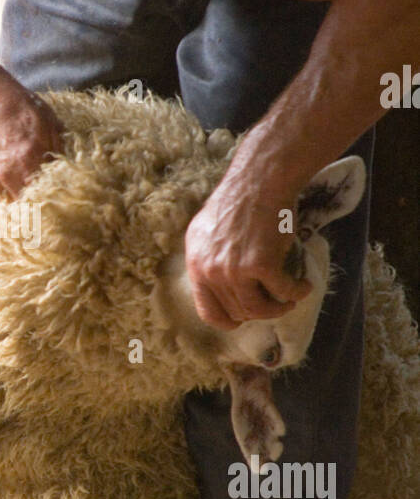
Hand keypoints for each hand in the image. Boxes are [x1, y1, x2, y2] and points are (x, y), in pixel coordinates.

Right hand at [0, 74, 64, 197]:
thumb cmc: (14, 102)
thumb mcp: (46, 118)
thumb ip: (57, 145)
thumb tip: (65, 163)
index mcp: (32, 157)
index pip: (51, 190)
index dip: (59, 193)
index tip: (65, 192)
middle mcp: (13, 171)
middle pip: (32, 201)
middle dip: (42, 199)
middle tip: (50, 193)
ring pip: (15, 199)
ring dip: (25, 196)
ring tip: (32, 188)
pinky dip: (7, 190)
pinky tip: (13, 179)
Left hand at [184, 173, 311, 329]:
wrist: (260, 179)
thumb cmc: (241, 200)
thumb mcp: (209, 230)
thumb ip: (211, 258)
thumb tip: (221, 285)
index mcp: (195, 262)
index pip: (207, 311)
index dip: (228, 320)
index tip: (244, 319)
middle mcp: (210, 270)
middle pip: (237, 311)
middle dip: (260, 311)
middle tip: (275, 301)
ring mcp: (233, 270)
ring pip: (259, 309)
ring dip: (279, 308)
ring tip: (291, 298)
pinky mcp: (261, 265)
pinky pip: (283, 292)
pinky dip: (297, 292)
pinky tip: (304, 286)